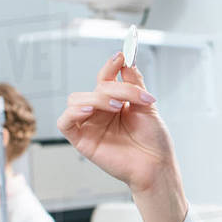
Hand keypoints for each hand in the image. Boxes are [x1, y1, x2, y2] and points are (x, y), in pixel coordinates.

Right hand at [55, 53, 176, 193]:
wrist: (156, 165)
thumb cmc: (153, 141)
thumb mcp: (147, 105)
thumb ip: (134, 83)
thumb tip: (126, 61)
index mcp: (115, 103)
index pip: (105, 79)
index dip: (111, 66)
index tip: (121, 56)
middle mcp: (101, 112)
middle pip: (95, 88)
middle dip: (113, 88)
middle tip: (133, 98)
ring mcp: (90, 125)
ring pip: (78, 100)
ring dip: (98, 98)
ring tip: (118, 107)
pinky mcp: (82, 140)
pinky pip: (65, 122)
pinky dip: (73, 112)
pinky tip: (90, 110)